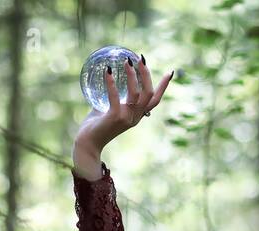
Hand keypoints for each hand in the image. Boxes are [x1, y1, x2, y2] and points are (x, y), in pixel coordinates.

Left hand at [73, 53, 171, 178]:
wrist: (87, 143)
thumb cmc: (95, 125)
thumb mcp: (107, 108)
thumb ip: (111, 96)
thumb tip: (108, 76)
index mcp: (137, 116)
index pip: (155, 100)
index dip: (164, 86)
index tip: (171, 72)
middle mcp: (135, 117)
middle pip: (149, 93)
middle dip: (146, 74)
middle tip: (140, 59)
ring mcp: (126, 118)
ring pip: (136, 94)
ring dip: (132, 75)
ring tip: (126, 62)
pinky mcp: (114, 117)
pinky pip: (115, 97)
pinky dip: (111, 83)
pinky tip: (107, 71)